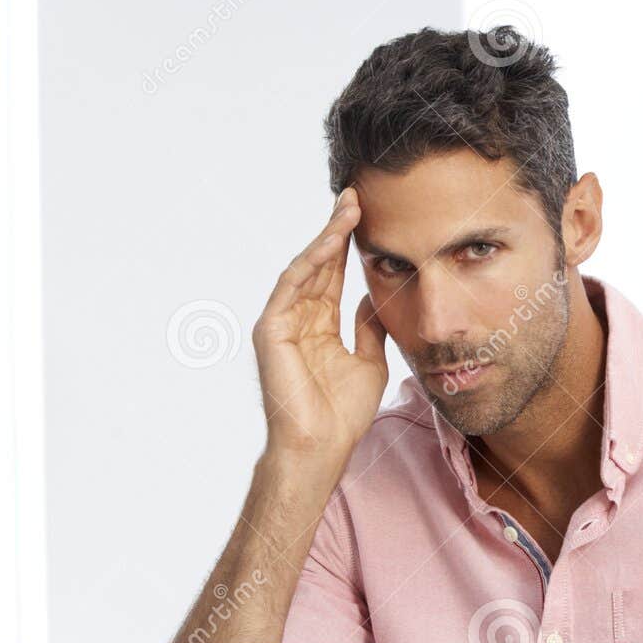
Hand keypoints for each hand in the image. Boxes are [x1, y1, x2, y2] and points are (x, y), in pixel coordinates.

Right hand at [252, 187, 387, 470]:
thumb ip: (368, 328)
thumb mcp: (369, 362)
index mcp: (318, 326)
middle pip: (318, 264)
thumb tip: (371, 297)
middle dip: (336, 230)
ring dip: (325, 238)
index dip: (347, 246)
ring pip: (304, 269)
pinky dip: (309, 262)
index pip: (333, 276)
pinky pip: (290, 286)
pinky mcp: (270, 330)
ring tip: (347, 209)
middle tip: (355, 196)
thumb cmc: (343, 415)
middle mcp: (297, 319)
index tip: (366, 216)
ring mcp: (281, 323)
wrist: (323, 446)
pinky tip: (329, 242)